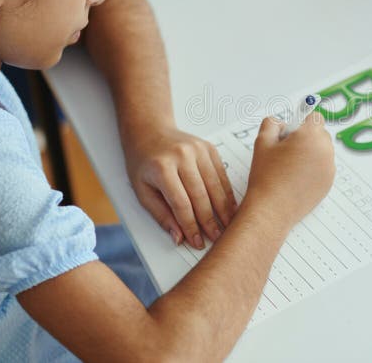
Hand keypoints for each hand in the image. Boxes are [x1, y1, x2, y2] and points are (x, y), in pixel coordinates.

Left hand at [125, 127, 236, 248]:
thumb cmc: (143, 162)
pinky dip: (227, 192)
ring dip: (223, 208)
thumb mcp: (142, 191)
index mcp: (162, 167)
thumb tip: (178, 236)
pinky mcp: (209, 148)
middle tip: (216, 237)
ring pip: (215, 185)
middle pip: (201, 195)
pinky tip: (230, 206)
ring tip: (227, 225)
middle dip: (209, 220)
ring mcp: (198, 150)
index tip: (196, 241)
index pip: (181, 204)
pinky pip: (221, 174)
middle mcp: (182, 156)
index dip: (191, 225)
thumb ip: (161, 215)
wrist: (150, 131)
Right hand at [242, 113, 334, 226]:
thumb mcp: (263, 142)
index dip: (302, 121)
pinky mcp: (328, 184)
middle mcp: (325, 151)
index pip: (315, 117)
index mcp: (311, 136)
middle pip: (320, 134)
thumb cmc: (266, 177)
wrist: (271, 209)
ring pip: (322, 152)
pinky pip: (323, 168)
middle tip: (286, 149)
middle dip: (306, 137)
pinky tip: (295, 178)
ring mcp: (329, 169)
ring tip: (289, 165)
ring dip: (310, 153)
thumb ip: (272, 124)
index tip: (294, 128)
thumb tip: (281, 123)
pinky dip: (313, 169)